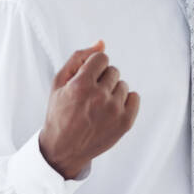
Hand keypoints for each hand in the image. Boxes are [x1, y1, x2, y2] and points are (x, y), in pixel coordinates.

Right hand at [38, 41, 140, 179]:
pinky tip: (111, 111)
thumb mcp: (59, 83)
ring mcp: (114, 110)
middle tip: (89, 98)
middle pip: (113, 70)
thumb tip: (102, 44)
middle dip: (102, 80)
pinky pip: (135, 97)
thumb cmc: (60, 114)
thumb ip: (78, 58)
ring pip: (123, 85)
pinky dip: (125, 102)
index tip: (86, 80)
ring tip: (98, 107)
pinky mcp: (125, 122)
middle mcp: (99, 97)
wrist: (64, 149)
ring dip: (112, 92)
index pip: (102, 58)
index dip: (93, 68)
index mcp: (81, 85)